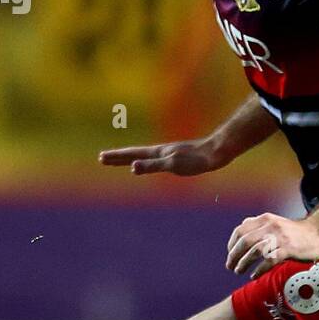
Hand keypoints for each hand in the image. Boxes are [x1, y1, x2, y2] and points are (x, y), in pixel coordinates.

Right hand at [99, 136, 225, 176]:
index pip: (131, 155)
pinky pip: (156, 161)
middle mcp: (161, 152)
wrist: (217, 152)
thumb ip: (152, 166)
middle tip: (102, 158)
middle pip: (135, 154)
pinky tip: (151, 164)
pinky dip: (147, 162)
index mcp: (157, 153)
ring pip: (145, 157)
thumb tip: (133, 168)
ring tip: (122, 161)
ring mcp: (169, 154)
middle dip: (118, 157)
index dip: (116, 157)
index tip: (101, 157)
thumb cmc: (196, 160)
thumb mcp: (172, 165)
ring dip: (131, 159)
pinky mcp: (179, 159)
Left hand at [225, 213, 318, 275]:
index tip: (230, 254)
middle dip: (234, 255)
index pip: (241, 230)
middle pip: (245, 241)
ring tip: (239, 271)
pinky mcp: (289, 249)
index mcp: (265, 219)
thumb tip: (241, 228)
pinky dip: (259, 269)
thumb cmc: (296, 232)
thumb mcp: (276, 222)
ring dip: (244, 263)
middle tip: (230, 266)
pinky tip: (254, 275)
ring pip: (254, 251)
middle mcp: (271, 226)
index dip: (232, 244)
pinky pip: (269, 260)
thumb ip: (259, 225)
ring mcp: (280, 237)